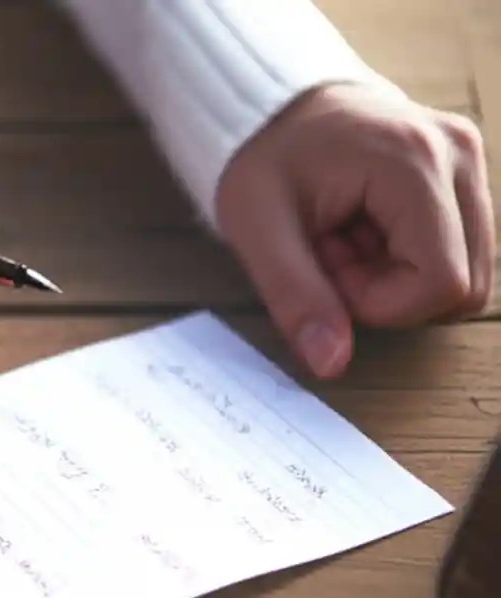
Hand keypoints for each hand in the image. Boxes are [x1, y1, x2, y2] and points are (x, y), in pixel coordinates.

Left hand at [216, 83, 494, 377]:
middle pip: (462, 284)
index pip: (440, 282)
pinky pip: (457, 249)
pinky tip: (364, 230)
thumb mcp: (256, 228)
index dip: (381, 303)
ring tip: (345, 238)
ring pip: (464, 272)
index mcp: (413, 160)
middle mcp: (459, 153)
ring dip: (398, 277)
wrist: (272, 104)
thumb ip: (295, 296)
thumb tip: (331, 364)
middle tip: (332, 254)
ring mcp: (470, 160)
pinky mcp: (466, 172)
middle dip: (390, 291)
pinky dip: (408, 258)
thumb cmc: (260, 158)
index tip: (326, 269)